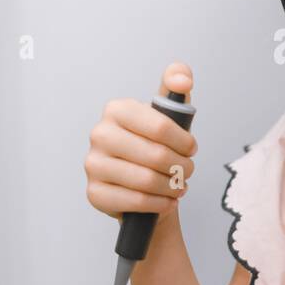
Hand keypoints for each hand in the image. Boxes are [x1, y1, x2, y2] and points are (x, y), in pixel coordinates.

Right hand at [85, 62, 196, 222]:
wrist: (141, 182)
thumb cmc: (157, 145)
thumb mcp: (170, 114)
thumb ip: (176, 88)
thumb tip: (183, 80)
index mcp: (117, 109)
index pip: (161, 126)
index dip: (184, 142)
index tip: (191, 149)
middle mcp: (99, 134)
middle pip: (156, 156)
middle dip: (182, 167)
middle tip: (187, 171)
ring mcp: (93, 164)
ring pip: (147, 180)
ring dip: (172, 187)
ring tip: (179, 186)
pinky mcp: (95, 193)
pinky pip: (135, 201)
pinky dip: (159, 204)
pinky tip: (167, 200)